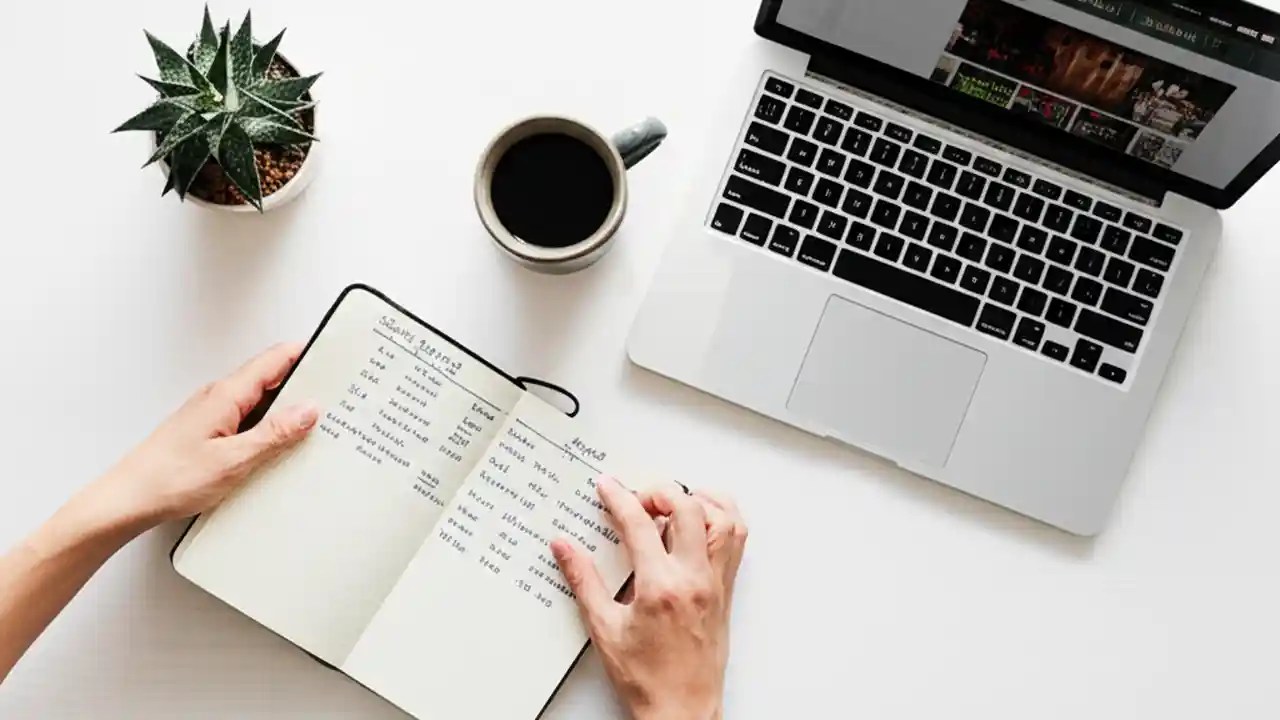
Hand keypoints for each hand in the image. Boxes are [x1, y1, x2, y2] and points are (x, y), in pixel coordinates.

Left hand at [83, 343, 317, 532]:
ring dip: (287, 411)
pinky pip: (249, 422)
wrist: (126, 501)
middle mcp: (219, 398)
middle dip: (304, 385)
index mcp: (226, 395)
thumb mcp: (233, 460)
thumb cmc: (168, 480)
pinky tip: (280, 449)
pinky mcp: (210, 434)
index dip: (307, 354)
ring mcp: (214, 415)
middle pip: (271, 378)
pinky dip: (270, 429)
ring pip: (261, 402)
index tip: (334, 358)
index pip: (275, 359)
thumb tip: (308, 410)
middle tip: (334, 398)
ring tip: (313, 427)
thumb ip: (274, 433)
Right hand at [552, 478, 747, 719]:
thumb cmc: (646, 680)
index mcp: (661, 588)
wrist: (681, 711)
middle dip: (659, 492)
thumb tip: (564, 548)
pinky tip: (702, 519)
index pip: (640, 524)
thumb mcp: (604, 629)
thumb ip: (583, 581)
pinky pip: (736, 541)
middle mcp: (695, 580)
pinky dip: (723, 518)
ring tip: (673, 502)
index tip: (608, 488)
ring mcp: (717, 583)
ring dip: (699, 500)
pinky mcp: (727, 591)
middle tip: (637, 498)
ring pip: (724, 519)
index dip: (620, 498)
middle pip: (687, 508)